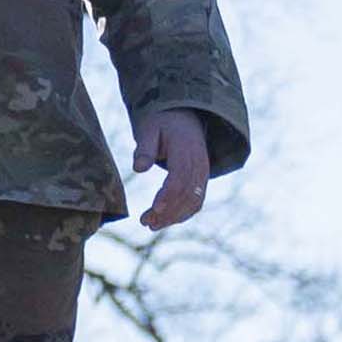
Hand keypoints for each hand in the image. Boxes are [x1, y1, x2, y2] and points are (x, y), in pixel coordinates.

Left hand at [134, 109, 213, 232]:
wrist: (184, 116)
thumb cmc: (162, 122)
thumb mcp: (149, 129)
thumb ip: (145, 148)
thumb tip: (138, 169)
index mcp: (187, 150)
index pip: (180, 178)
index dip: (168, 196)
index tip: (154, 209)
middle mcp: (200, 163)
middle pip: (187, 193)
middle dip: (168, 211)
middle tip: (146, 222)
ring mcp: (203, 172)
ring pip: (193, 201)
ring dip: (174, 216)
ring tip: (151, 224)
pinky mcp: (201, 180)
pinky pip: (197, 201)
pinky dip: (183, 213)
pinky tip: (165, 220)